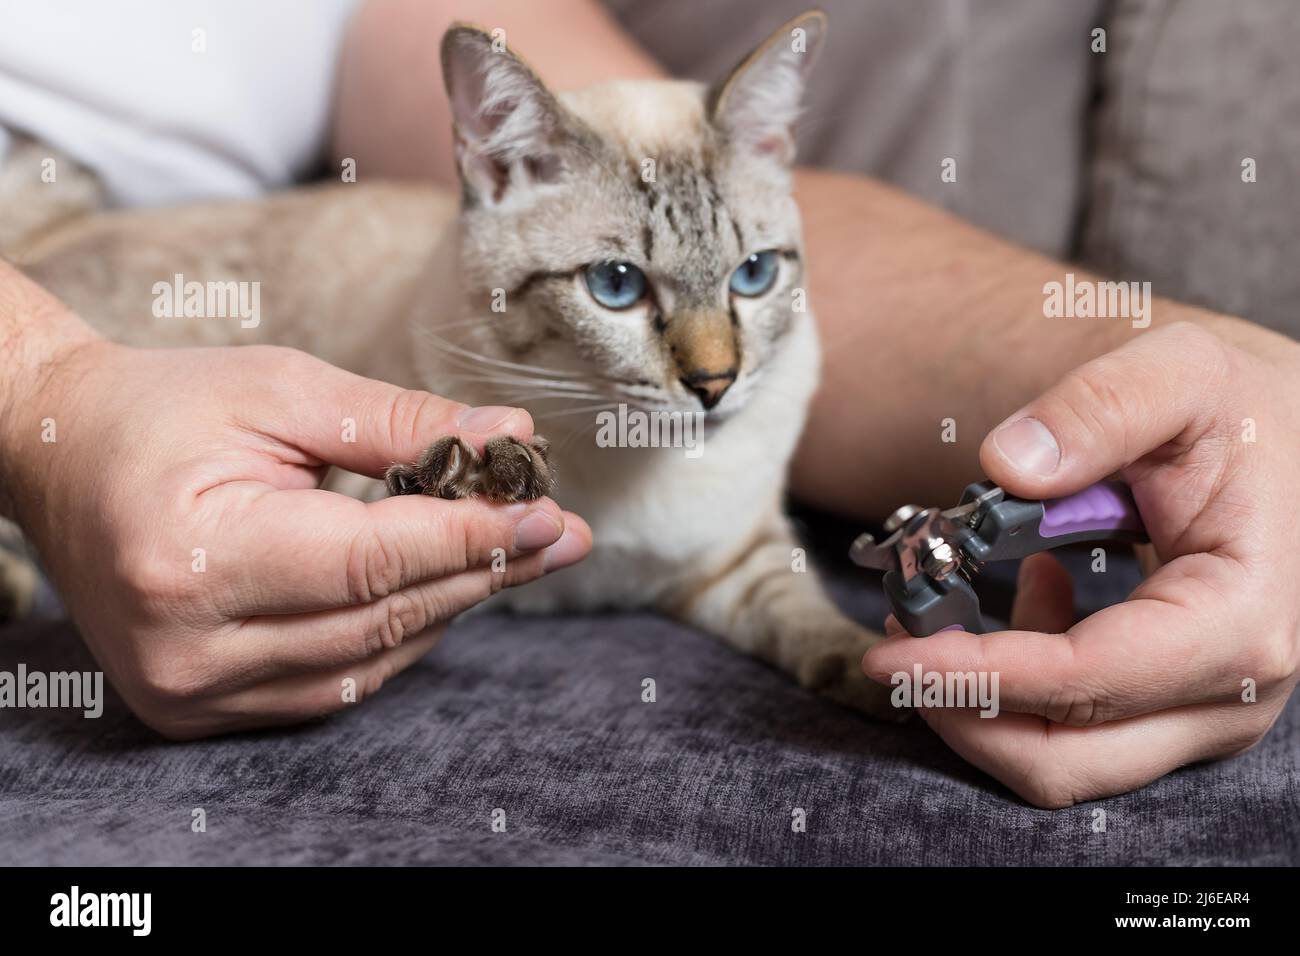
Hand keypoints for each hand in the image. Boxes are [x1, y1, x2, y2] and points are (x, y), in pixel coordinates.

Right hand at [5, 337, 589, 738]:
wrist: (59, 459)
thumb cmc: (165, 410)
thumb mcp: (281, 390)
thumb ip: (397, 423)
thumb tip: (507, 439)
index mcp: (191, 556)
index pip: (370, 561)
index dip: (471, 538)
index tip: (549, 514)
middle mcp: (188, 646)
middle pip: (380, 616)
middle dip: (481, 569)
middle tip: (559, 534)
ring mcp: (191, 691)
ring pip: (369, 661)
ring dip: (449, 605)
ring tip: (508, 551)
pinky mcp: (200, 710)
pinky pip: (336, 686)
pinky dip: (397, 637)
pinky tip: (436, 589)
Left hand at [864, 322, 1299, 806]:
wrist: (1285, 448)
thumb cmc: (1239, 412)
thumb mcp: (1181, 374)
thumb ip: (1102, 406)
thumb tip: (1011, 464)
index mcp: (1240, 619)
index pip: (1086, 681)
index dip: (976, 674)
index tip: (889, 652)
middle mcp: (1231, 693)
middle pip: (1063, 758)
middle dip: (959, 708)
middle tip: (895, 637)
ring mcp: (1205, 714)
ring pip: (1060, 760)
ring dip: (979, 700)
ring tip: (947, 608)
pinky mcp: (1175, 711)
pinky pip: (1076, 733)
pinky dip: (1019, 685)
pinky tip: (1028, 594)